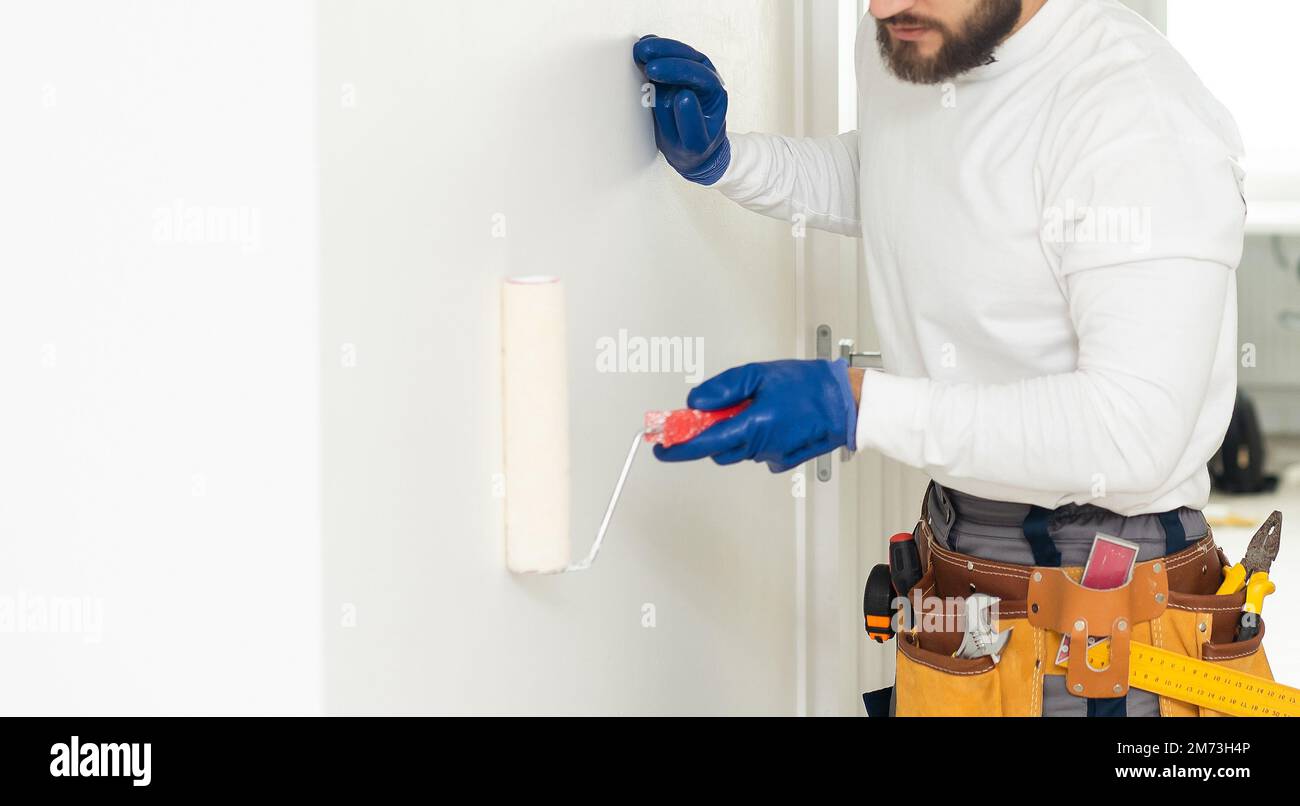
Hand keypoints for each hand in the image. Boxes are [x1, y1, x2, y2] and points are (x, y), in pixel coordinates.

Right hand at [632, 35, 730, 184]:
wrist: (690, 149)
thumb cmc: (693, 147)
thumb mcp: (694, 144)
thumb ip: (690, 122)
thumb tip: (681, 95)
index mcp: (714, 94)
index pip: (699, 75)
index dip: (675, 70)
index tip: (653, 71)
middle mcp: (705, 79)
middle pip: (690, 57)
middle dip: (666, 53)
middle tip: (643, 54)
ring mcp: (691, 74)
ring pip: (679, 53)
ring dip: (659, 48)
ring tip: (640, 49)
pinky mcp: (676, 74)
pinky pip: (668, 57)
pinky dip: (655, 52)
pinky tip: (642, 49)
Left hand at [654, 359, 857, 472]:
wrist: (846, 403)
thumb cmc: (808, 386)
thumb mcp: (758, 374)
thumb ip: (722, 389)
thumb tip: (696, 402)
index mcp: (751, 427)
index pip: (702, 445)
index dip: (677, 448)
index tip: (660, 448)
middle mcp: (759, 447)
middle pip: (717, 448)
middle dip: (712, 431)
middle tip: (718, 407)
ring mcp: (772, 456)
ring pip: (737, 449)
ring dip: (736, 431)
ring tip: (758, 405)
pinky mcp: (783, 460)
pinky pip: (756, 450)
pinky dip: (755, 436)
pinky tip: (773, 418)